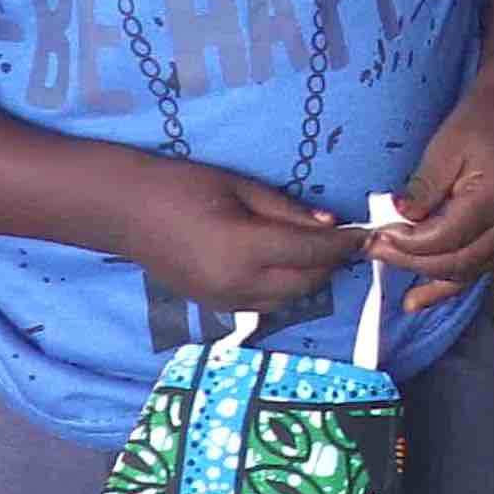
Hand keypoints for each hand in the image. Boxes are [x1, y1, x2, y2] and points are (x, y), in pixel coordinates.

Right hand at [111, 160, 364, 316]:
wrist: (124, 211)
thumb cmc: (183, 186)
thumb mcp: (242, 187)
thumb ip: (288, 210)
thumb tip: (331, 223)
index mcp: (245, 250)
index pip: (312, 253)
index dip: (345, 244)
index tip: (369, 233)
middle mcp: (237, 286)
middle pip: (306, 283)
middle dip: (331, 263)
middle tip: (347, 239)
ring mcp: (223, 302)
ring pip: (288, 300)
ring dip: (309, 278)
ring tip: (319, 250)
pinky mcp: (213, 307)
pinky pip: (264, 305)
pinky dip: (284, 289)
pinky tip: (286, 265)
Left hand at [367, 99, 493, 290]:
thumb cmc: (479, 124)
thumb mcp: (445, 149)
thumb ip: (423, 189)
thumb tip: (395, 220)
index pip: (445, 237)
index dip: (407, 242)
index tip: (375, 235)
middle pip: (456, 262)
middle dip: (412, 262)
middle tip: (375, 252)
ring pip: (467, 272)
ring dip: (428, 278)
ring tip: (396, 290)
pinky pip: (478, 268)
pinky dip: (449, 284)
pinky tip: (421, 298)